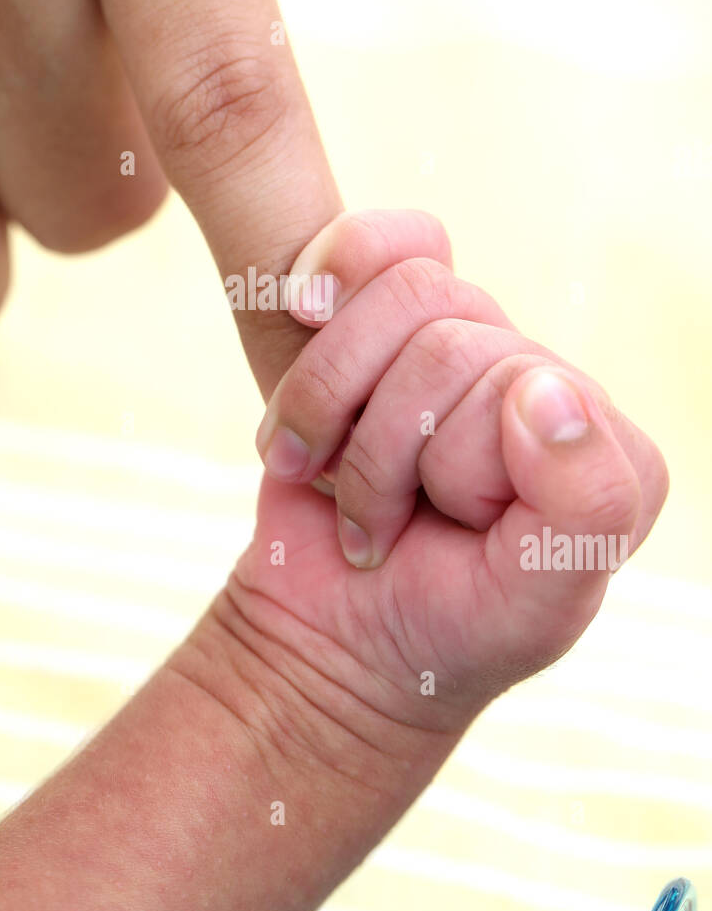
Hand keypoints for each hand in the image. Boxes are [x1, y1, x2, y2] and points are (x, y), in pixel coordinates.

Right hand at [241, 210, 667, 728]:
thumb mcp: (535, 604)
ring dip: (334, 410)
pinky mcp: (384, 339)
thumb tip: (547, 387)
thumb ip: (585, 504)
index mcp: (604, 444)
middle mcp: (540, 386)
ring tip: (340, 483)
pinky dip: (306, 364)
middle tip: (390, 524)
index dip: (454, 460)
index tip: (451, 535)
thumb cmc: (442, 633)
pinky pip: (347, 267)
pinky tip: (306, 438)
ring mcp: (460, 354)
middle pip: (445, 334)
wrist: (327, 643)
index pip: (517, 375)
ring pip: (392, 296)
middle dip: (385, 449)